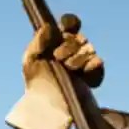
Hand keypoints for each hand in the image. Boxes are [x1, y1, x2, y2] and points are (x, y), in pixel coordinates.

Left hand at [7, 13, 105, 128]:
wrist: (45, 105)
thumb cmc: (35, 82)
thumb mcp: (31, 60)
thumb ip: (38, 41)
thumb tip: (48, 25)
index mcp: (59, 40)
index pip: (70, 24)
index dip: (69, 23)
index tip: (64, 29)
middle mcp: (74, 48)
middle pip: (80, 37)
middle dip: (68, 47)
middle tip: (58, 58)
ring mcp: (85, 60)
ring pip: (89, 50)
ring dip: (77, 59)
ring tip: (68, 70)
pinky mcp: (93, 75)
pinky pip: (98, 64)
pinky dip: (91, 67)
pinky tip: (83, 73)